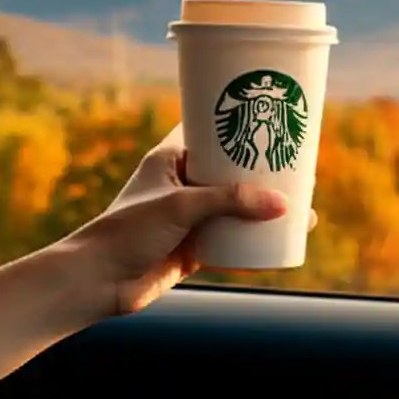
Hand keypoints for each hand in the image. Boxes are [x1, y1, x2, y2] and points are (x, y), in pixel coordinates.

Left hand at [59, 125, 311, 322]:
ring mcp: (189, 218)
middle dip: (262, 170)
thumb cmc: (127, 231)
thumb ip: (231, 201)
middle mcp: (181, 185)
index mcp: (170, 159)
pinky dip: (255, 238)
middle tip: (298, 164)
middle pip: (230, 171)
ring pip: (235, 207)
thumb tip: (284, 206)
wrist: (97, 281)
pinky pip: (232, 240)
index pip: (208, 132)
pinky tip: (282, 237)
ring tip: (300, 201)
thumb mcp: (181, 205)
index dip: (237, 124)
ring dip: (264, 205)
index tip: (269, 117)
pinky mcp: (194, 248)